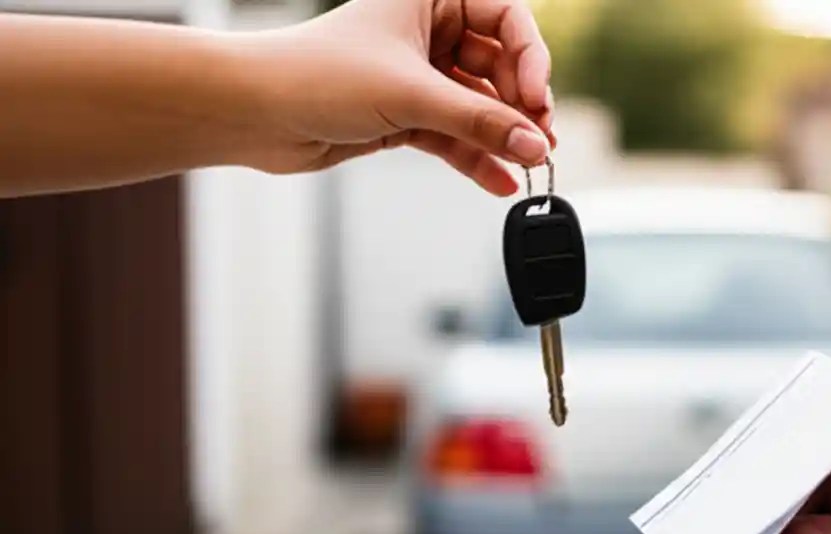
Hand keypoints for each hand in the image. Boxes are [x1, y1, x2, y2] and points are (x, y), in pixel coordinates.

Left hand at [242, 0, 555, 194]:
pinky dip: (476, 157)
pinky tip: (499, 181)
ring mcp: (417, 73)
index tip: (535, 99)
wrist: (253, 112)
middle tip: (539, 140)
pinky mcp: (404, 113)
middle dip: (519, 107)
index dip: (529, 58)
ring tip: (528, 164)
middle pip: (498, 66)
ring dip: (502, 137)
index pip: (506, 17)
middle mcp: (426, 29)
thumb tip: (534, 144)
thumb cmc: (314, 74)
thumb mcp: (411, 94)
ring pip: (477, 105)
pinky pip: (455, 135)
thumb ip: (480, 122)